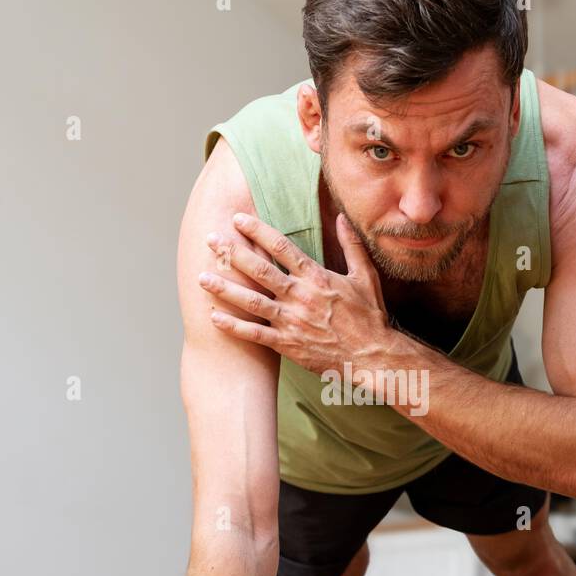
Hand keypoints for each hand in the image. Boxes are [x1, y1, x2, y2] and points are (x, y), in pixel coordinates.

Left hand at [198, 212, 391, 375]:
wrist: (373, 357)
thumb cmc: (370, 317)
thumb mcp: (365, 277)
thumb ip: (351, 246)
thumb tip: (343, 217)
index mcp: (317, 278)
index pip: (281, 247)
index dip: (257, 231)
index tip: (238, 219)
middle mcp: (300, 297)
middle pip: (259, 270)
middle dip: (232, 253)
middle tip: (210, 239)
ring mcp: (292, 322)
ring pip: (251, 301)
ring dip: (224, 289)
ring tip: (202, 276)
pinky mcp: (288, 344)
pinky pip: (255, 334)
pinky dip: (233, 326)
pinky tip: (214, 317)